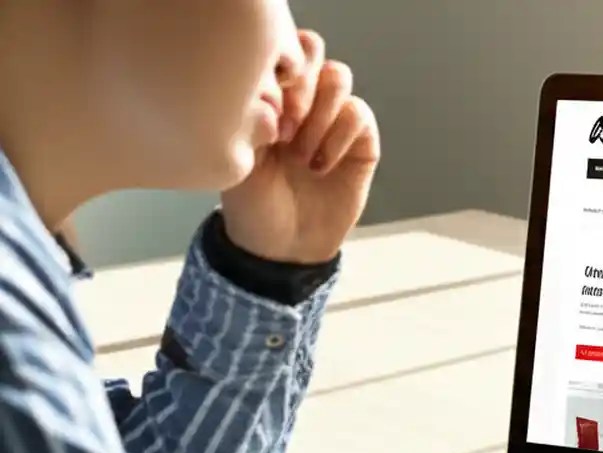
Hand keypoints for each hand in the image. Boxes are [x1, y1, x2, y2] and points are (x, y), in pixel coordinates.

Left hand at [222, 31, 380, 264]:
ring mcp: (334, 121)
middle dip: (301, 89)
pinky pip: (360, 115)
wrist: (282, 247)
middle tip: (285, 129)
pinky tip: (321, 165)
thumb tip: (274, 95)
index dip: (282, 70)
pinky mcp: (361, 144)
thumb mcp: (238, 159)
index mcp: (271, 99)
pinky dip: (341, 136)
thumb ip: (254, 119)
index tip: (269, 108)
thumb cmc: (254, 204)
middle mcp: (304, 103)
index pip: (285, 53)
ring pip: (340, 78)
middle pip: (316, 55)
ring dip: (320, 114)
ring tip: (302, 154)